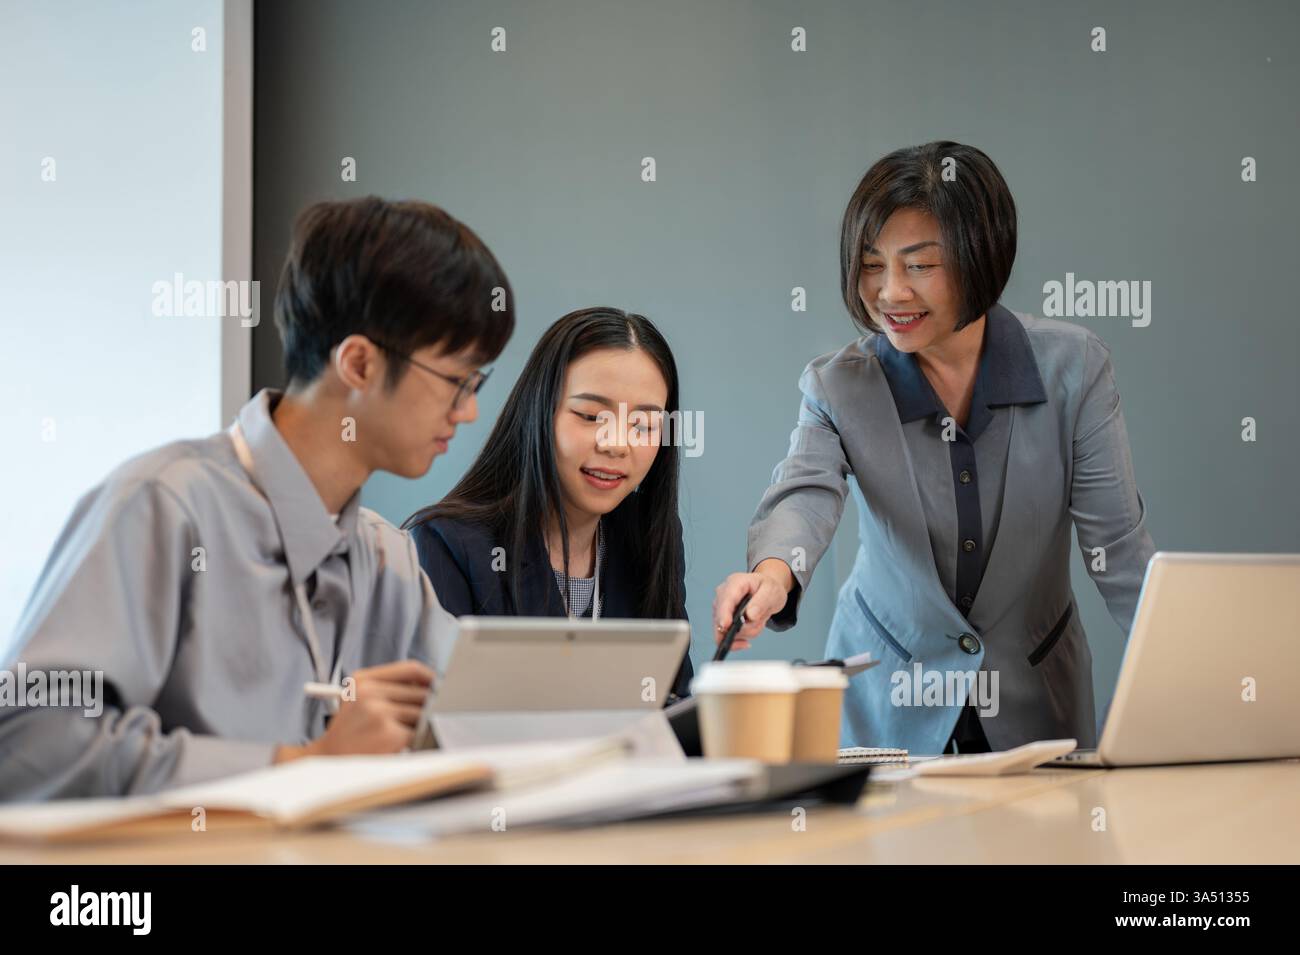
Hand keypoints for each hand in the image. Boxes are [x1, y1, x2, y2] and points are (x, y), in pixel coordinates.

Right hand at [274, 659, 434, 762]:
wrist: (328, 762)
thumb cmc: (349, 732)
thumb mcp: (359, 700)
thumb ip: (390, 689)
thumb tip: (434, 687)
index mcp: (362, 680)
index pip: (410, 669)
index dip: (429, 677)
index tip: (439, 686)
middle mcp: (369, 692)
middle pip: (420, 692)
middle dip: (427, 706)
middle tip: (429, 715)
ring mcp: (379, 712)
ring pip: (421, 713)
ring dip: (419, 725)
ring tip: (405, 735)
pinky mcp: (389, 733)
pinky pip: (417, 732)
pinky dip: (415, 740)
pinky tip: (401, 746)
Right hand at [712, 560, 794, 650]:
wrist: (766, 592)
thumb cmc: (768, 588)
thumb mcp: (771, 591)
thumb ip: (761, 602)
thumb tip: (750, 616)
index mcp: (735, 583)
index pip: (727, 599)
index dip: (724, 613)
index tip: (726, 625)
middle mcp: (723, 595)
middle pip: (721, 619)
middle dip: (743, 628)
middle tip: (759, 623)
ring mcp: (720, 609)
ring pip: (725, 632)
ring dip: (746, 632)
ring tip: (759, 621)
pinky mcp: (721, 620)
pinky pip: (726, 637)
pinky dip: (739, 640)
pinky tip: (746, 641)